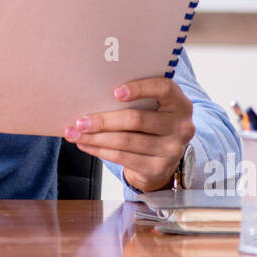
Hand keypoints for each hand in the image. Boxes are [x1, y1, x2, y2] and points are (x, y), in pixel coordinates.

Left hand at [65, 77, 194, 192]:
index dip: (140, 88)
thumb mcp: (152, 108)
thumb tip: (93, 94)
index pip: (164, 89)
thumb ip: (136, 99)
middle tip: (81, 120)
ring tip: (76, 133)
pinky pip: (122, 157)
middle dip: (104, 120)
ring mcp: (171, 150)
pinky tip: (86, 145)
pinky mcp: (158, 168)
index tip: (115, 92)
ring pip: (126, 141)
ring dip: (96, 138)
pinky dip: (100, 150)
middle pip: (137, 119)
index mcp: (180, 104)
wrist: (162, 158)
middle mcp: (180, 127)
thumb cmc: (150, 124)